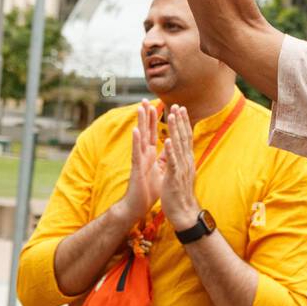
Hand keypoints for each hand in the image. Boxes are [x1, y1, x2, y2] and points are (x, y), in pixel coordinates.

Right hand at [118, 100, 164, 222]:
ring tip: (140, 108)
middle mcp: (144, 154)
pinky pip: (136, 152)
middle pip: (145, 131)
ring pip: (140, 138)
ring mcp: (139, 160)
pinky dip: (136, 141)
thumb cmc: (150, 189)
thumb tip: (170, 147)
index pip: (153, 133)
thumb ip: (164, 158)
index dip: (154, 120)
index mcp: (150, 154)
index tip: (157, 105)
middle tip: (144, 99)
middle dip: (146, 116)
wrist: (138, 206)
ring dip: (140, 123)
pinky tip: (136, 130)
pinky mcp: (136, 168)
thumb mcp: (161, 170)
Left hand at [160, 105, 200, 232]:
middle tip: (177, 105)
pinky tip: (168, 140)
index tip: (180, 109)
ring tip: (172, 116)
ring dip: (175, 130)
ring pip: (178, 145)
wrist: (183, 212)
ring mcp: (181, 168)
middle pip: (183, 137)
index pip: (185, 137)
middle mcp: (186, 161)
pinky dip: (171, 151)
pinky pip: (173, 162)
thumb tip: (182, 149)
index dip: (183, 123)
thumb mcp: (181, 172)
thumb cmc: (179, 193)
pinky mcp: (174, 177)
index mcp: (186, 159)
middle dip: (180, 121)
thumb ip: (181, 160)